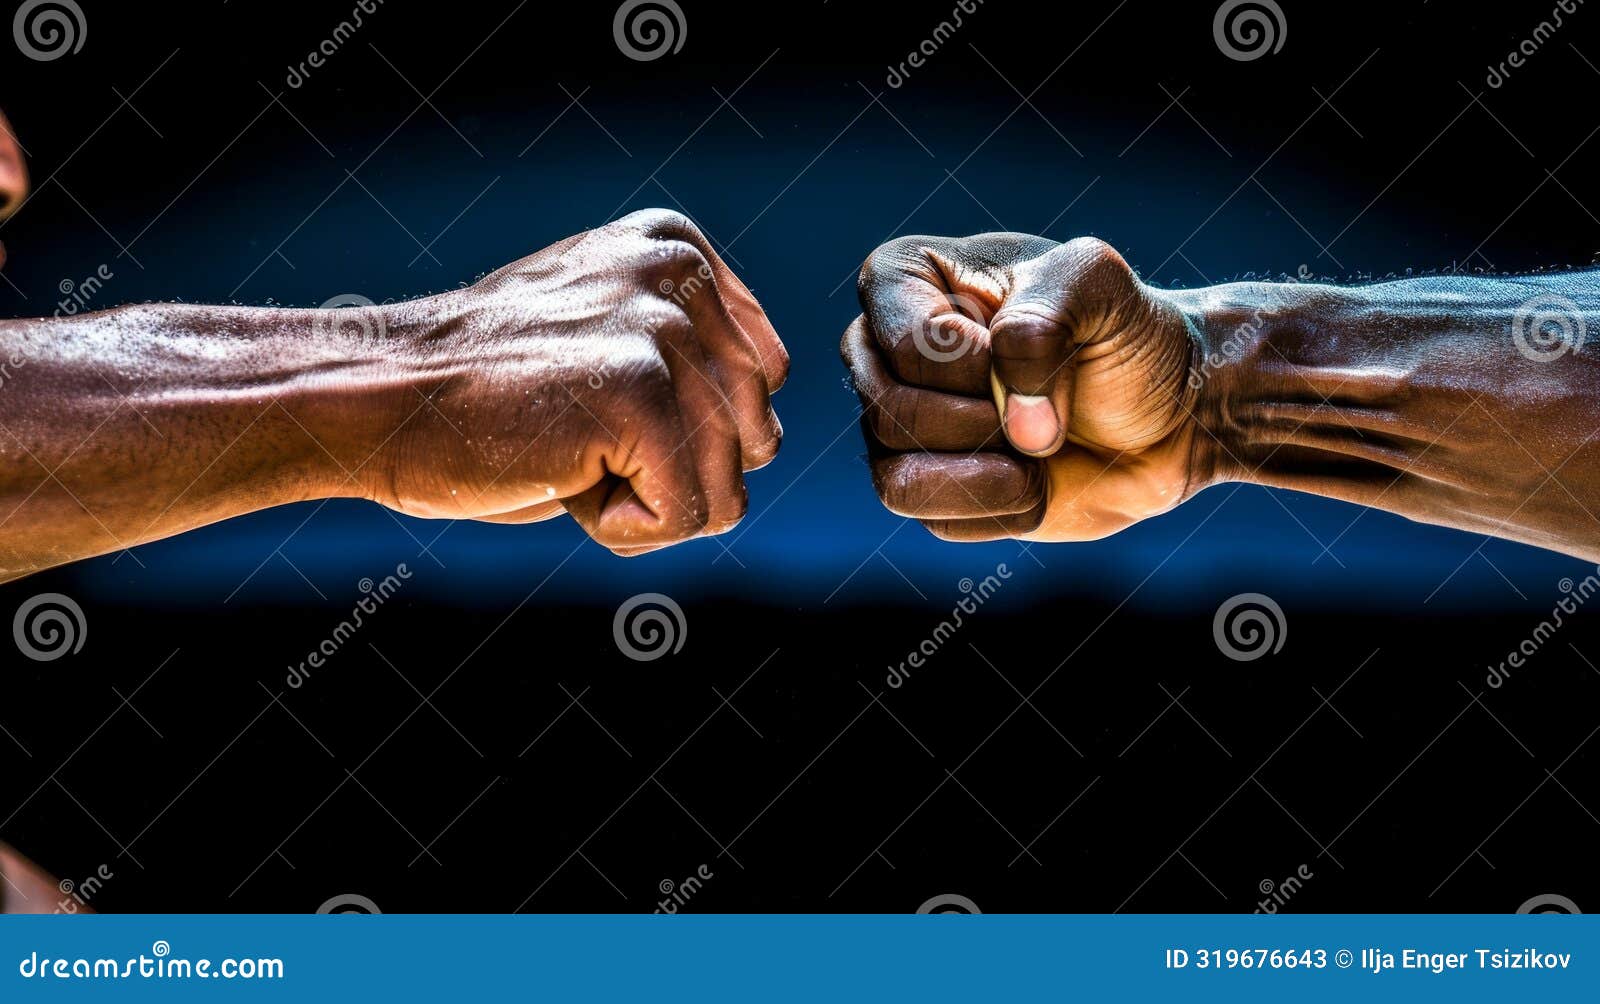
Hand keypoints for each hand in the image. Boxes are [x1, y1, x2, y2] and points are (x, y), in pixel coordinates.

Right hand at [371, 209, 787, 554]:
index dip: (688, 432)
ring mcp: (661, 329)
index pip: (762, 382)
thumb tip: (768, 433)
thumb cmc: (480, 393)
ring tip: (562, 450)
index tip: (596, 405)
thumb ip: (689, 357)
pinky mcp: (641, 392)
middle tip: (574, 436)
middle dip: (673, 471)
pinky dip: (624, 528)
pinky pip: (691, 517)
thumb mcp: (602, 339)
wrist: (374, 400)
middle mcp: (679, 275)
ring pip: (728, 485)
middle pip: (755, 437)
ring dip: (644, 501)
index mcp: (678, 250)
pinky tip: (558, 477)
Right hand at [844, 233, 1203, 541]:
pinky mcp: (926, 488)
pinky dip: (999, 506)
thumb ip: (1040, 323)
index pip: (905, 342)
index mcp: (905, 277)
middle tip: (1043, 402)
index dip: (978, 363)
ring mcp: (899, 424)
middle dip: (987, 419)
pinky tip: (1036, 479)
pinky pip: (929, 515)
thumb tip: (1016, 426)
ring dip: (991, 471)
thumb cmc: (1125, 334)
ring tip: (1041, 444)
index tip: (1042, 343)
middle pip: (890, 411)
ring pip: (896, 477)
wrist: (1167, 415)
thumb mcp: (1098, 287)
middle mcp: (883, 352)